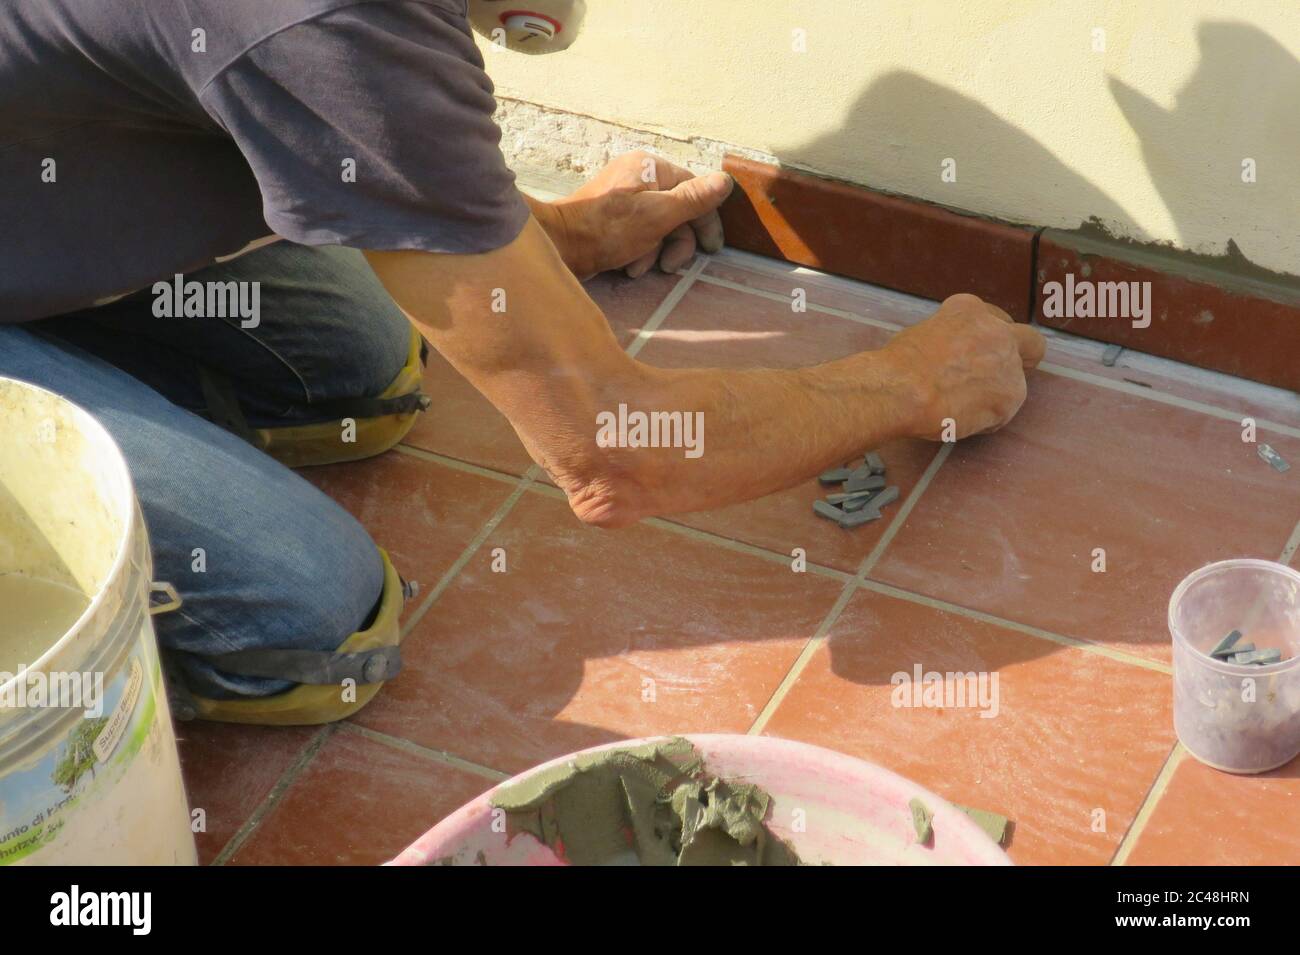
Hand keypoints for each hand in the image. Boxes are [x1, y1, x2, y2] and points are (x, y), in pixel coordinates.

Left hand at [537, 151, 733, 279]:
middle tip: (670, 266)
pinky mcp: (613, 221)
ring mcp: (625, 201)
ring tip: (639, 267)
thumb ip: (693, 199)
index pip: (694, 189)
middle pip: (678, 212)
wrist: (560, 247)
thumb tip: (726, 181)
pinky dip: (639, 253)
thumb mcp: (658, 215)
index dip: (706, 220)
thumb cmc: (608, 229)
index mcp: (650, 168)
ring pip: (660, 228)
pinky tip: (627, 266)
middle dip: (676, 243)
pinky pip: (640, 236)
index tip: (711, 248)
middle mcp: (638, 179)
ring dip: (655, 252)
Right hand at [884, 294, 1045, 439]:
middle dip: (1025, 357)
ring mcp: (1009, 366)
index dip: (987, 339)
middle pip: (1030, 343)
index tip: (980, 352)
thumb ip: (949, 340)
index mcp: (971, 311)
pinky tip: (959, 419)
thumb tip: (950, 358)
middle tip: (1002, 376)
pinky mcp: (1010, 397)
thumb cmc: (899, 364)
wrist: (902, 389)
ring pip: (1014, 384)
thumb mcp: (923, 334)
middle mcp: (998, 333)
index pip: (994, 319)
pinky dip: (984, 420)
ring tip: (959, 408)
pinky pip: (1001, 413)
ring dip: (993, 395)